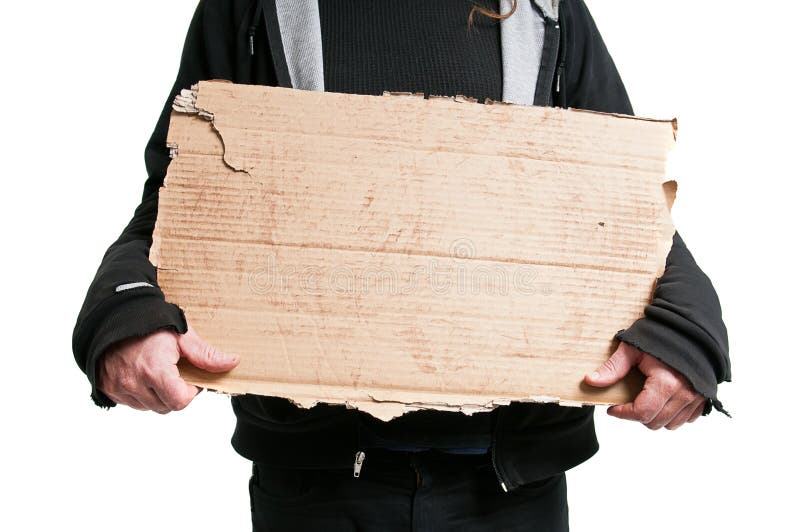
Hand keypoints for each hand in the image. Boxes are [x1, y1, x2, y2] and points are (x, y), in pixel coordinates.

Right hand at [98, 325, 238, 413]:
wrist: (115, 313)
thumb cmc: (149, 322)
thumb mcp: (183, 335)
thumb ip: (206, 354)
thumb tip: (232, 363)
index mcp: (154, 370)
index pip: (180, 401)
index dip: (191, 391)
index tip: (190, 376)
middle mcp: (134, 383)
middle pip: (166, 407)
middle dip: (176, 393)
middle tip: (176, 371)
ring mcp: (118, 387)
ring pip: (149, 407)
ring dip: (159, 395)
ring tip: (159, 371)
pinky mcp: (108, 388)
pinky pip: (132, 403)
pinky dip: (141, 394)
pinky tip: (143, 374)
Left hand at [584, 341, 705, 429]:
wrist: (690, 327)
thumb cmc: (661, 335)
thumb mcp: (632, 348)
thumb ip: (613, 368)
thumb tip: (591, 381)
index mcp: (666, 382)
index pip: (642, 412)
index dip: (623, 413)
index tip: (612, 408)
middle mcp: (685, 393)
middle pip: (655, 422)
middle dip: (637, 415)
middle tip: (627, 402)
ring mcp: (697, 397)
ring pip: (671, 424)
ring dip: (655, 417)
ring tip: (645, 400)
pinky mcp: (704, 398)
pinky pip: (687, 418)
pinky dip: (673, 415)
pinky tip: (662, 400)